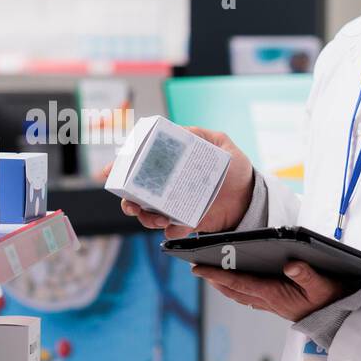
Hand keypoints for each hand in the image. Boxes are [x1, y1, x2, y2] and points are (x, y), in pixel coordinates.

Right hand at [99, 127, 254, 239]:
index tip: (109, 172)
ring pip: (147, 214)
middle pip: (135, 194)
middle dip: (126, 201)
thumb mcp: (220, 143)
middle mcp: (167, 186)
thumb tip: (178, 131)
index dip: (120, 168)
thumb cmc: (234, 167)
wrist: (251, 197)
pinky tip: (176, 226)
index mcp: (170, 165)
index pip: (139, 164)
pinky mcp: (185, 223)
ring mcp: (174, 205)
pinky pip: (170, 229)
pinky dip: (169, 229)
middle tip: (131, 205)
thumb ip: (199, 135)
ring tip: (159, 219)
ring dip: (146, 218)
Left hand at [191, 260, 352, 322]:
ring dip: (224, 286)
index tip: (198, 268)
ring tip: (211, 275)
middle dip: (214, 280)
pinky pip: (250, 298)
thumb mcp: (323, 284)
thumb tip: (290, 265)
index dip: (216, 275)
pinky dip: (238, 290)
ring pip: (240, 295)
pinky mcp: (277, 306)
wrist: (341, 321)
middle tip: (197, 268)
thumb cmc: (333, 300)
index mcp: (274, 294)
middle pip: (233, 290)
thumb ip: (307, 274)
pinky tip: (236, 285)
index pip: (238, 283)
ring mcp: (272, 305)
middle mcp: (269, 301)